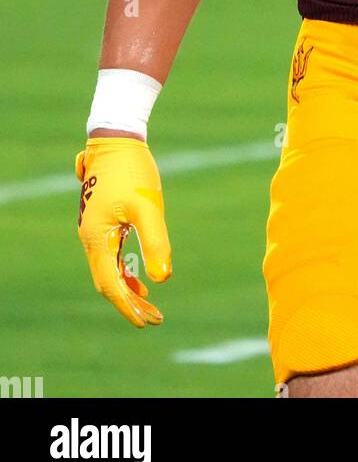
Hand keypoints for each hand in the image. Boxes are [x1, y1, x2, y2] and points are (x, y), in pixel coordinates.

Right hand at [76, 136, 171, 326]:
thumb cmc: (133, 170)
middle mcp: (90, 238)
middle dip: (129, 302)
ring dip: (127, 288)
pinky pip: (110, 256)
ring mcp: (94, 230)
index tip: (147, 321)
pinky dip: (124, 271)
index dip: (128, 306)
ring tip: (150, 304)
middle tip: (154, 318)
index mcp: (97, 238)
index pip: (110, 284)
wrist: (117, 140)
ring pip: (108, 270)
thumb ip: (155, 241)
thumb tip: (163, 278)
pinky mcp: (102, 222)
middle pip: (107, 282)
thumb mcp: (148, 206)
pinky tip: (141, 278)